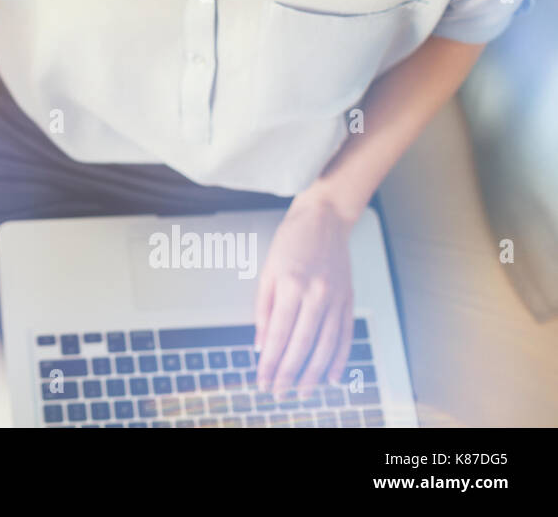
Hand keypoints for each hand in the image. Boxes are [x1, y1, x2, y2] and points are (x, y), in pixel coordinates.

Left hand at [253, 185, 360, 397]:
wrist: (325, 218)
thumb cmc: (290, 241)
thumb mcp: (267, 270)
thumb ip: (263, 309)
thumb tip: (261, 344)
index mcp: (291, 285)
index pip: (278, 334)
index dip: (270, 362)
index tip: (262, 380)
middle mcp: (316, 294)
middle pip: (302, 344)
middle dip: (289, 373)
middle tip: (278, 392)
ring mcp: (337, 298)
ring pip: (326, 345)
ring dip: (313, 373)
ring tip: (303, 392)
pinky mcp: (350, 299)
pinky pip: (345, 335)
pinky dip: (339, 358)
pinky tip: (330, 376)